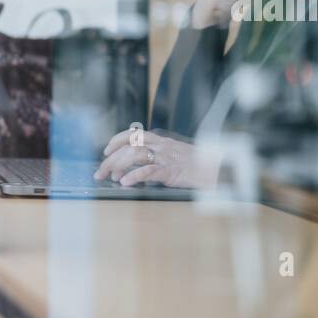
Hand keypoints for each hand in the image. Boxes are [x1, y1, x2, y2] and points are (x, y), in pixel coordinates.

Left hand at [95, 128, 219, 188]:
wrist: (216, 169)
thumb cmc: (194, 165)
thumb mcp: (172, 155)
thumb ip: (153, 158)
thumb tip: (128, 169)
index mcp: (160, 140)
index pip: (133, 134)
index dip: (117, 141)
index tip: (106, 151)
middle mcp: (161, 146)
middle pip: (129, 147)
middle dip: (111, 159)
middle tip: (100, 172)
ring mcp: (166, 158)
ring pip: (135, 156)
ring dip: (118, 167)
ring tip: (110, 178)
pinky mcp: (171, 171)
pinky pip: (149, 172)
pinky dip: (135, 176)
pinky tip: (125, 183)